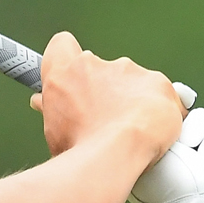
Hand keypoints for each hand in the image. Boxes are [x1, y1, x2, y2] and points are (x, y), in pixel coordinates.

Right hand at [30, 32, 183, 165]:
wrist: (113, 156)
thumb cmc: (80, 150)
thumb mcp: (55, 132)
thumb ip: (53, 110)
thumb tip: (42, 102)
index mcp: (64, 74)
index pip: (61, 45)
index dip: (67, 58)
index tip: (72, 77)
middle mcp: (94, 65)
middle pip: (100, 70)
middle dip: (105, 90)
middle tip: (106, 119)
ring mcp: (127, 70)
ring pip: (132, 82)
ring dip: (133, 101)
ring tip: (132, 131)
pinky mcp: (157, 82)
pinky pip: (161, 95)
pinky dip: (160, 111)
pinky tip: (155, 131)